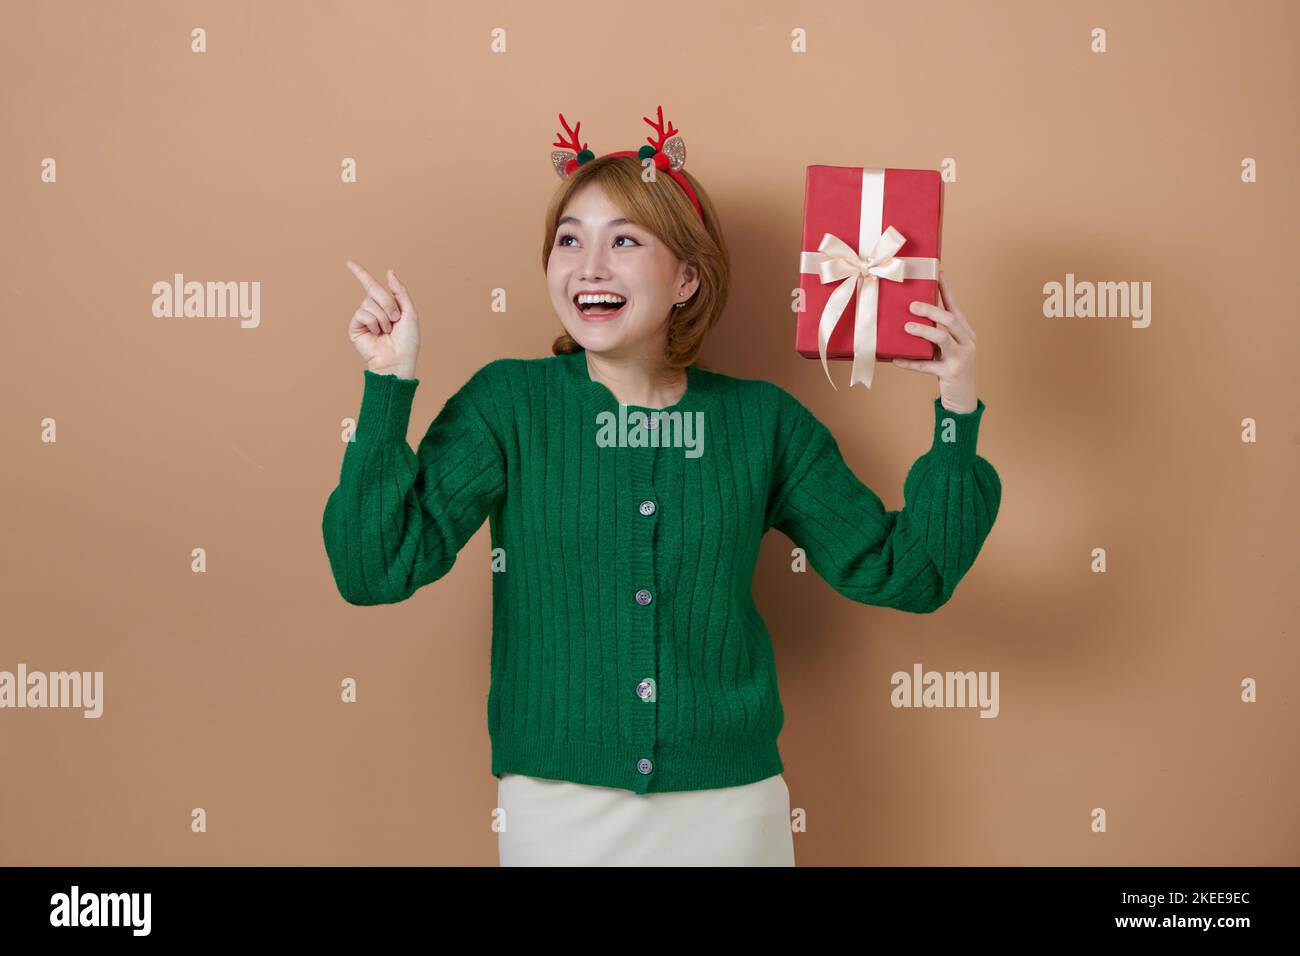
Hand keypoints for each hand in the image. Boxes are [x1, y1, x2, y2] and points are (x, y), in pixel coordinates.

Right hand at [345, 260, 419, 378]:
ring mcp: (363, 318)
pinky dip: (374, 322)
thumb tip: (389, 272)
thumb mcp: (410, 312)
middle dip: (388, 302)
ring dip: (383, 316)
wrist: (398, 360)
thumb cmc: (407, 341)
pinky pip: (363, 313)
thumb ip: (400, 291)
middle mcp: (373, 310)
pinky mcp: (355, 327)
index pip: (371, 285)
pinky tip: (377, 334)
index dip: (360, 273)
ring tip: (387, 330)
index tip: (349, 262)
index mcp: (386, 305)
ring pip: (369, 302)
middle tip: (396, 318)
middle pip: (374, 290)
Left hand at [893, 269, 978, 412]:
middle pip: (950, 319)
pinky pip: (928, 366)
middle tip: (912, 306)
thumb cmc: (951, 369)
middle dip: (931, 309)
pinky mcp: (951, 373)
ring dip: (923, 330)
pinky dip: (911, 362)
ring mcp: (961, 357)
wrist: (963, 399)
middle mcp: (967, 342)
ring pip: (943, 338)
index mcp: (966, 332)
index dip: (947, 290)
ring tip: (906, 327)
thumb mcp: (947, 349)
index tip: (939, 272)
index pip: (955, 307)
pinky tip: (896, 360)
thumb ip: (935, 335)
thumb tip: (908, 319)